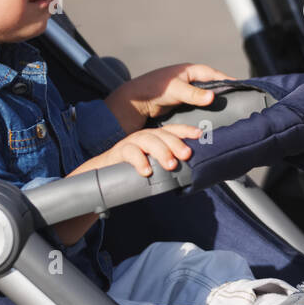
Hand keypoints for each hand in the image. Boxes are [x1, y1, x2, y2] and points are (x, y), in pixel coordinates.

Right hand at [55, 124, 200, 244]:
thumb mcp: (154, 165)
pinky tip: (147, 171)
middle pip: (163, 134)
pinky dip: (140, 161)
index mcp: (155, 137)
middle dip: (176, 143)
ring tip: (171, 165)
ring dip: (162, 151)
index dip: (186, 131)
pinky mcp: (119, 152)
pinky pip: (130, 153)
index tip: (199, 135)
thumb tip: (191, 174)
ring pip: (148, 140)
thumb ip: (168, 164)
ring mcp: (131, 142)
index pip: (172, 130)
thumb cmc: (134, 170)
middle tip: (187, 155)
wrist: (104, 174)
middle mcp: (145, 136)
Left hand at [104, 62, 229, 133]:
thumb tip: (212, 97)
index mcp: (191, 71)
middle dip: (224, 94)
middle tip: (241, 104)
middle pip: (213, 86)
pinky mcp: (184, 104)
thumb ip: (193, 94)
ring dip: (216, 105)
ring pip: (207, 98)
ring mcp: (188, 93)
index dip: (227, 80)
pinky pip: (200, 107)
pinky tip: (215, 120)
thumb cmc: (155, 89)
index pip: (214, 75)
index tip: (242, 88)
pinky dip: (207, 112)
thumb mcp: (175, 90)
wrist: (135, 102)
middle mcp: (191, 81)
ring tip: (231, 114)